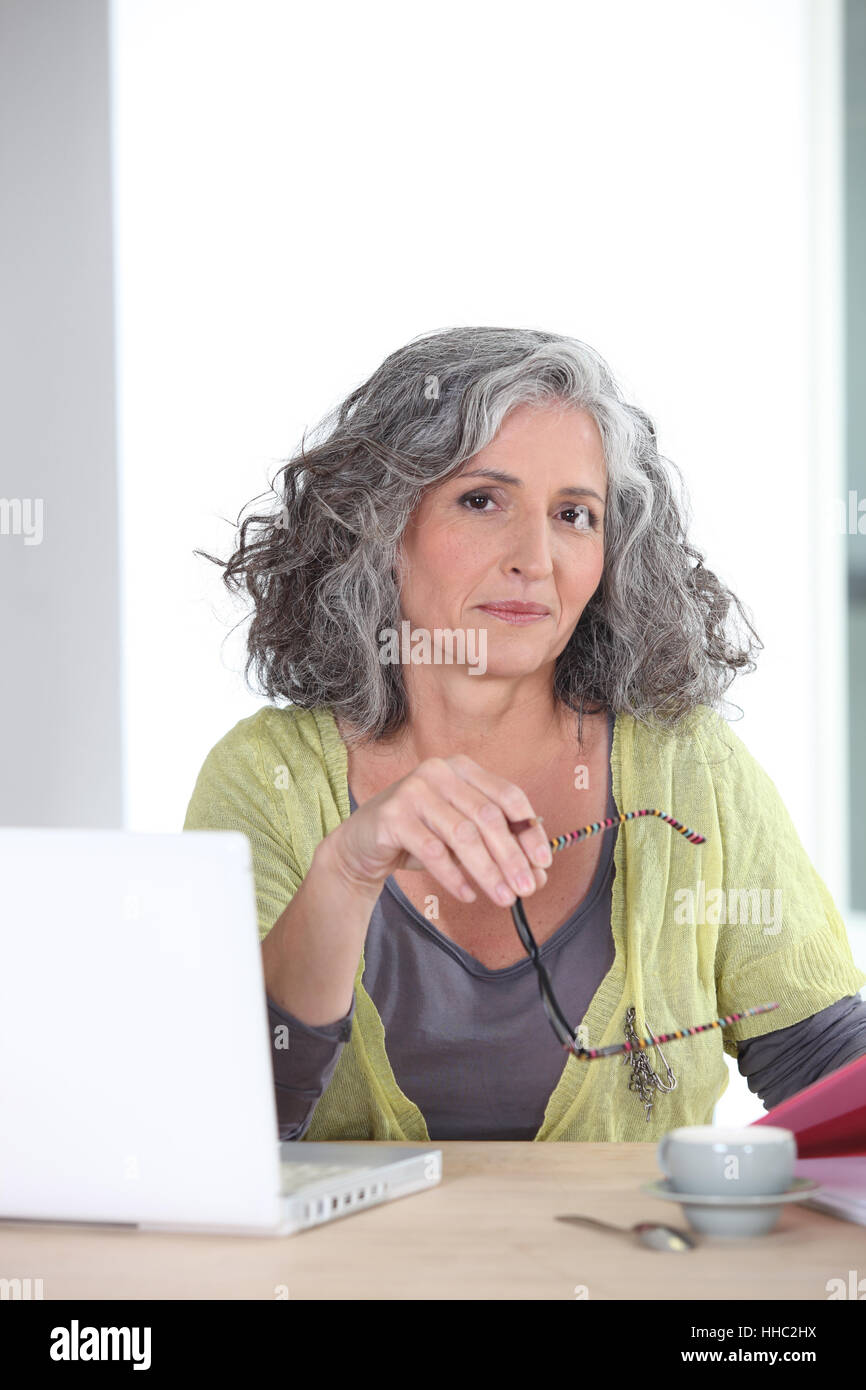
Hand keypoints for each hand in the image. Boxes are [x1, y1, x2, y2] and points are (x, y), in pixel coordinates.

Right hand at [325, 754, 551, 905]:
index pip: (507, 795)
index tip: (544, 862)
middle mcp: (439, 771)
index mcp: (462, 769)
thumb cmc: (421, 837)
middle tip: (528, 889)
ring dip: (488, 871)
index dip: (529, 830)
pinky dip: (454, 876)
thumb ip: (498, 851)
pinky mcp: (392, 815)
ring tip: (504, 899)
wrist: (363, 844)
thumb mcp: (462, 840)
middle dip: (512, 857)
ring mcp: (413, 790)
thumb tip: (540, 875)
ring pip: (462, 835)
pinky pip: (432, 850)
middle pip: (488, 817)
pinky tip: (468, 895)